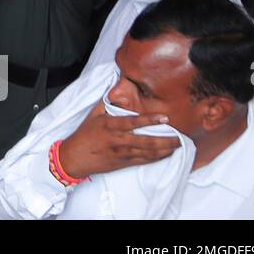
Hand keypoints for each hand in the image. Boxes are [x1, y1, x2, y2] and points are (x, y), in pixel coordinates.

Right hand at [58, 102, 179, 179]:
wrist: (73, 157)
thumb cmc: (83, 134)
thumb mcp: (93, 115)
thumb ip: (108, 103)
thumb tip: (119, 89)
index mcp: (108, 125)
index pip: (132, 122)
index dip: (149, 120)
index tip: (165, 118)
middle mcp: (116, 140)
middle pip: (145, 141)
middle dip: (165, 140)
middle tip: (180, 136)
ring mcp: (120, 153)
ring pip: (147, 153)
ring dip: (164, 150)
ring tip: (178, 145)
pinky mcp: (122, 163)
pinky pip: (143, 161)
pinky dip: (156, 158)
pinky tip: (167, 155)